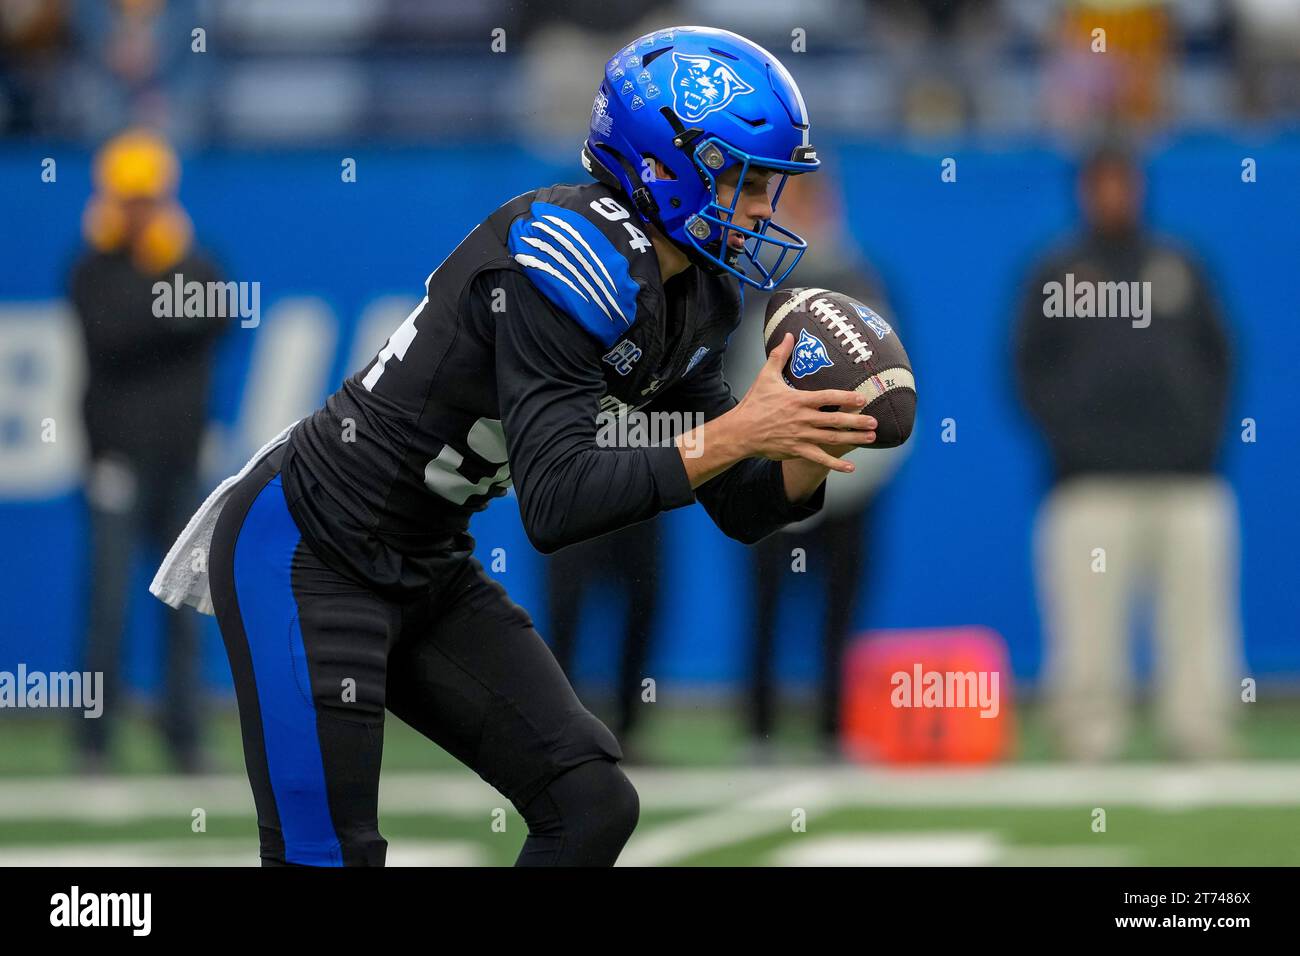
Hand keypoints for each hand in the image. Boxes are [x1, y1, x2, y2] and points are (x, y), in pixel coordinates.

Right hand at [729, 332, 877, 473]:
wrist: (741, 431)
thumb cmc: (754, 403)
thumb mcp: (766, 376)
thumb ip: (780, 355)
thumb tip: (789, 335)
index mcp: (798, 400)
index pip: (827, 398)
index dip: (846, 398)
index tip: (862, 398)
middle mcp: (803, 419)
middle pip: (835, 420)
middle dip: (857, 421)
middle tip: (875, 421)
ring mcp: (801, 436)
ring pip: (831, 438)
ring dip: (853, 439)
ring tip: (871, 437)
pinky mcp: (797, 450)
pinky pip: (819, 458)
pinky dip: (835, 464)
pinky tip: (850, 467)